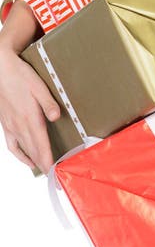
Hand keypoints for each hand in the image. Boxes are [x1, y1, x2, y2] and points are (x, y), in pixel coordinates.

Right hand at [0, 46, 59, 174]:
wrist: (1, 70)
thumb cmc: (20, 76)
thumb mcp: (39, 87)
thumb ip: (48, 103)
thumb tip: (57, 117)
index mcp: (30, 118)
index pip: (41, 146)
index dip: (48, 161)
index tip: (54, 173)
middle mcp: (20, 126)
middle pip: (34, 151)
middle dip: (44, 165)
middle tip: (53, 176)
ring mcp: (12, 126)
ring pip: (24, 149)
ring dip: (34, 161)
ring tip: (43, 170)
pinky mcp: (6, 124)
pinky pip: (12, 145)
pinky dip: (20, 155)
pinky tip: (26, 159)